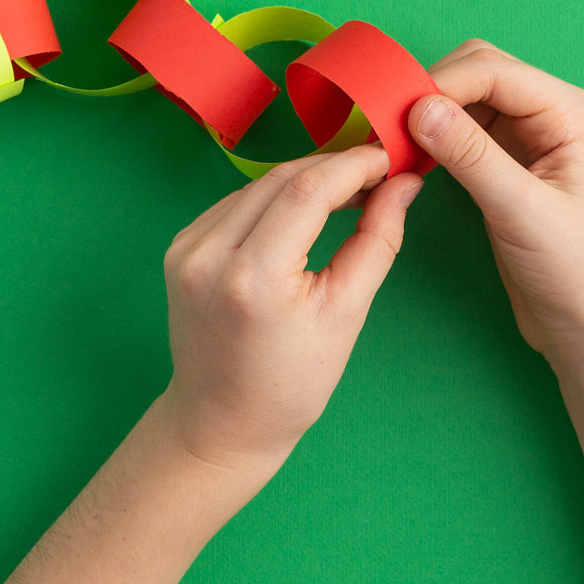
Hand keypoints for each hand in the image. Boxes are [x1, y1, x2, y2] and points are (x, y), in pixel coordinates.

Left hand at [159, 145, 421, 475]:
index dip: (355, 165)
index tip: (391, 159)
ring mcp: (186, 249)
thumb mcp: (346, 316)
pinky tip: (304, 212)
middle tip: (379, 174)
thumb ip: (377, 241)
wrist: (219, 423)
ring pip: (257, 184)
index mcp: (254, 278)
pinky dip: (275, 197)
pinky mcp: (179, 247)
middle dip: (335, 167)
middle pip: (281, 178)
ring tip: (350, 193)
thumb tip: (404, 184)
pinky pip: (236, 202)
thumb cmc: (289, 384)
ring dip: (306, 179)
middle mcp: (209, 254)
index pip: (308, 189)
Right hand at [406, 41, 583, 367]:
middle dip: (430, 91)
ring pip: (463, 97)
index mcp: (567, 112)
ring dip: (427, 112)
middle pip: (476, 70)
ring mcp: (525, 136)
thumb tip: (420, 108)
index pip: (491, 71)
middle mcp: (548, 114)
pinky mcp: (503, 163)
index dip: (439, 85)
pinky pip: (459, 129)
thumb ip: (472, 157)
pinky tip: (410, 158)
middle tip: (387, 127)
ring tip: (392, 144)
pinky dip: (431, 136)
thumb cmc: (578, 271)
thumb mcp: (522, 212)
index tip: (393, 114)